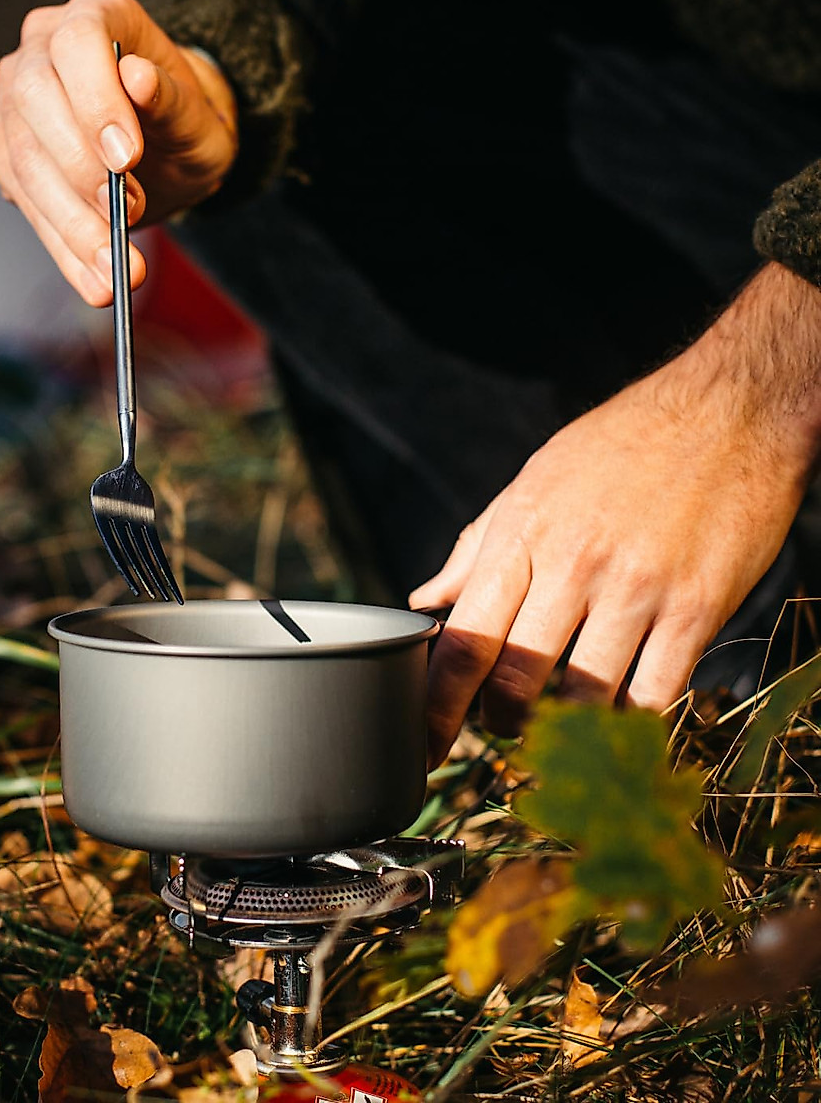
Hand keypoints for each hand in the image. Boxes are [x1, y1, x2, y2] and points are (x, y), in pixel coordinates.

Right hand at [0, 0, 237, 305]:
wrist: (167, 150)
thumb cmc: (183, 120)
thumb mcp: (198, 115)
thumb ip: (172, 99)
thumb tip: (137, 80)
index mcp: (94, 15)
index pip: (76, 42)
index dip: (96, 99)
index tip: (127, 156)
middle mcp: (41, 48)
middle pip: (35, 101)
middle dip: (80, 169)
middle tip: (128, 216)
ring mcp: (16, 102)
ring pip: (23, 161)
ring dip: (71, 226)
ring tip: (117, 274)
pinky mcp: (9, 156)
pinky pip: (27, 206)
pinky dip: (64, 251)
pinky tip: (96, 285)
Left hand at [409, 262, 820, 768]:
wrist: (730, 411)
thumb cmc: (621, 446)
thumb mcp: (533, 483)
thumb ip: (476, 549)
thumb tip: (425, 601)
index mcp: (522, 533)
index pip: (464, 637)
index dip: (436, 703)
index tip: (422, 742)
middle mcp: (572, 564)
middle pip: (515, 678)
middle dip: (497, 722)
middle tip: (497, 728)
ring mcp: (636, 589)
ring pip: (584, 698)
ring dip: (564, 730)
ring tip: (557, 725)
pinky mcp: (696, 608)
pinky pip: (655, 695)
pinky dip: (632, 722)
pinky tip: (621, 718)